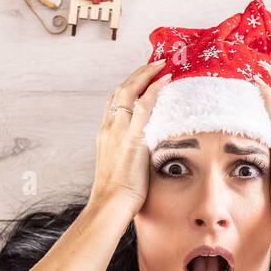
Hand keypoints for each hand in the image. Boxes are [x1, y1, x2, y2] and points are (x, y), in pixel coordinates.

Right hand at [88, 59, 169, 214]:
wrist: (110, 206)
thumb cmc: (116, 196)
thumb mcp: (119, 169)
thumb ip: (128, 157)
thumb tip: (142, 157)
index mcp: (105, 136)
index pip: (114, 104)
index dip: (128, 88)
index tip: (139, 80)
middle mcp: (109, 128)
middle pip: (120, 91)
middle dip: (137, 75)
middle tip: (152, 64)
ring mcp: (118, 131)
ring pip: (129, 91)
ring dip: (145, 74)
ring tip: (160, 64)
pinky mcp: (132, 137)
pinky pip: (144, 104)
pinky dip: (154, 88)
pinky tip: (165, 79)